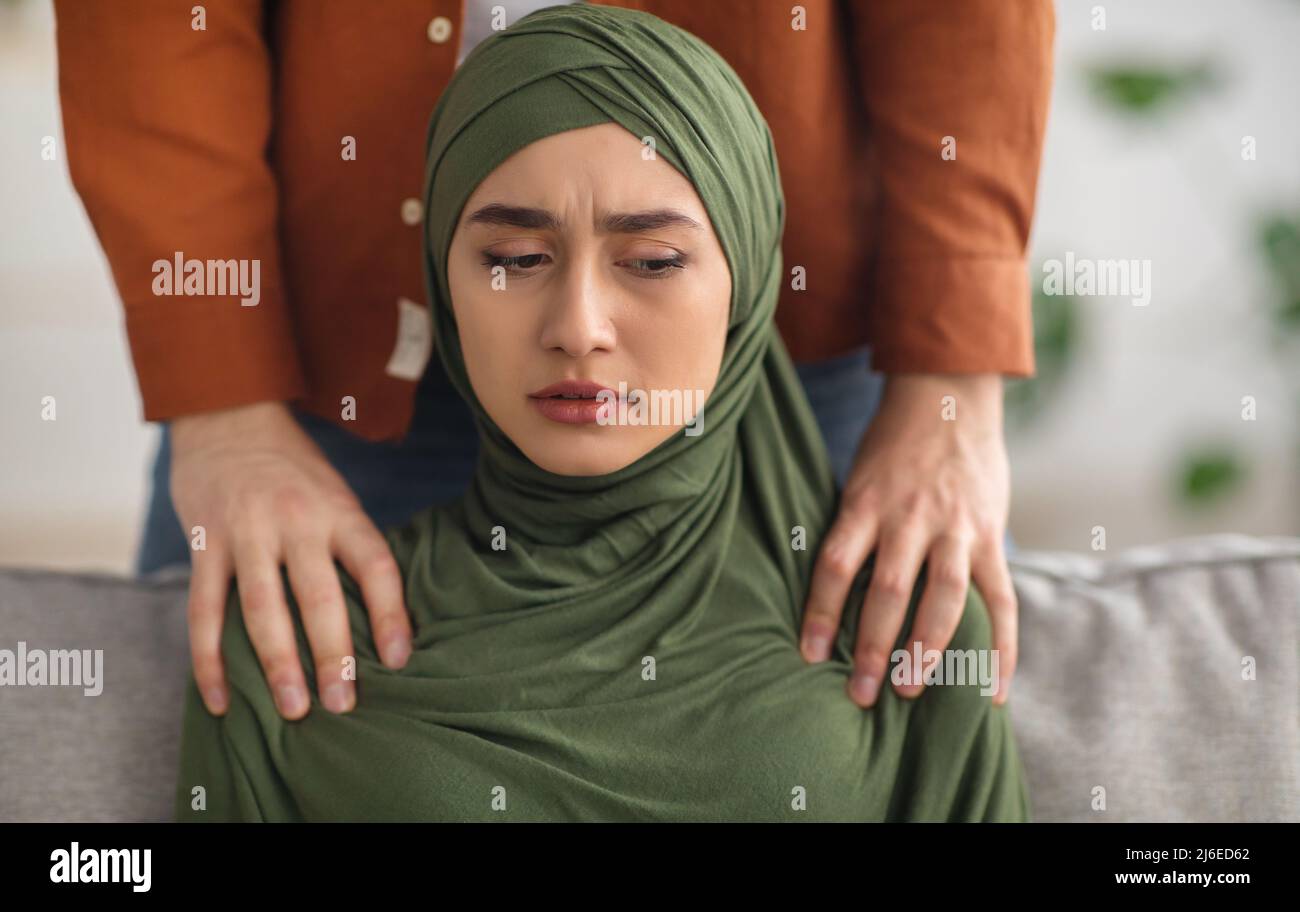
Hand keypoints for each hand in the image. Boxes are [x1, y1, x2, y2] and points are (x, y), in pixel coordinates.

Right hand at [170, 401, 411, 719]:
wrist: (228, 417)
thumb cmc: (294, 471)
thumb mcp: (336, 495)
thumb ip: (350, 548)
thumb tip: (380, 620)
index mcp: (339, 511)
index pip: (374, 565)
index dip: (391, 613)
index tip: (400, 660)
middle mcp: (296, 522)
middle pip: (319, 597)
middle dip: (332, 655)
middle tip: (343, 705)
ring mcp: (247, 532)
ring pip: (263, 609)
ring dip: (277, 665)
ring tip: (293, 710)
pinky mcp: (204, 543)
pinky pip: (204, 611)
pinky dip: (209, 660)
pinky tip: (219, 699)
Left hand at [799, 372, 1016, 706]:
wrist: (947, 398)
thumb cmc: (890, 449)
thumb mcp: (857, 479)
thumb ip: (850, 531)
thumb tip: (825, 598)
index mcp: (865, 503)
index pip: (836, 565)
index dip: (821, 613)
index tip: (809, 655)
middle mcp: (910, 517)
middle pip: (888, 591)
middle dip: (872, 648)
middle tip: (859, 695)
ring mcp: (954, 528)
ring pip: (943, 599)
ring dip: (927, 651)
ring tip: (910, 690)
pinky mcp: (989, 536)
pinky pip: (1000, 599)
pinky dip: (1001, 648)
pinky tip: (994, 689)